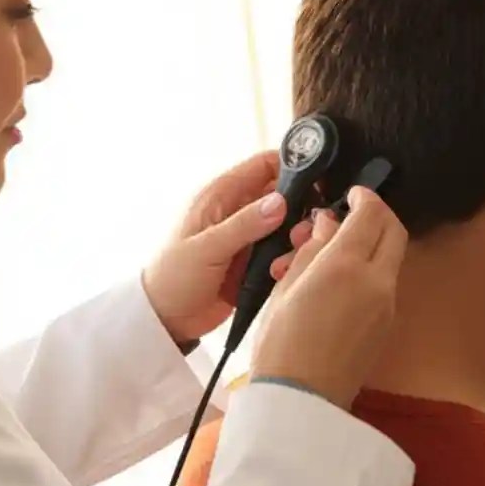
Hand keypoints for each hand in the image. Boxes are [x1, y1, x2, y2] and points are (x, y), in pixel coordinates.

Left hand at [142, 151, 308, 344]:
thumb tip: (280, 201)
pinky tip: (287, 269)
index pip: (263, 165)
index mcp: (220, 196)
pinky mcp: (254, 261)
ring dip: (296, 236)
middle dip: (301, 207)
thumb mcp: (206, 250)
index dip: (292, 165)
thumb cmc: (173, 278)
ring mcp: (247, 236)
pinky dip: (289, 257)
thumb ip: (243, 225)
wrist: (165, 320)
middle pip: (282, 194)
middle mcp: (237, 210)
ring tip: (297, 251)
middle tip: (309, 229)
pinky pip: (282, 251)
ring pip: (287, 224)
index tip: (318, 180)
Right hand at [251, 187, 407, 408]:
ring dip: (369, 245)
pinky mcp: (386, 326)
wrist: (301, 401)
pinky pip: (383, 284)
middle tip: (351, 214)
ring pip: (390, 258)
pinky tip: (335, 282)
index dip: (363, 197)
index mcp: (347, 266)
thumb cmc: (282, 346)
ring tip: (329, 254)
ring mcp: (387, 306)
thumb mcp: (286, 288)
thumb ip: (312, 250)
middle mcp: (377, 282)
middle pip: (394, 231)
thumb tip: (328, 226)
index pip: (371, 214)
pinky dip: (368, 271)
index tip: (350, 193)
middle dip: (377, 215)